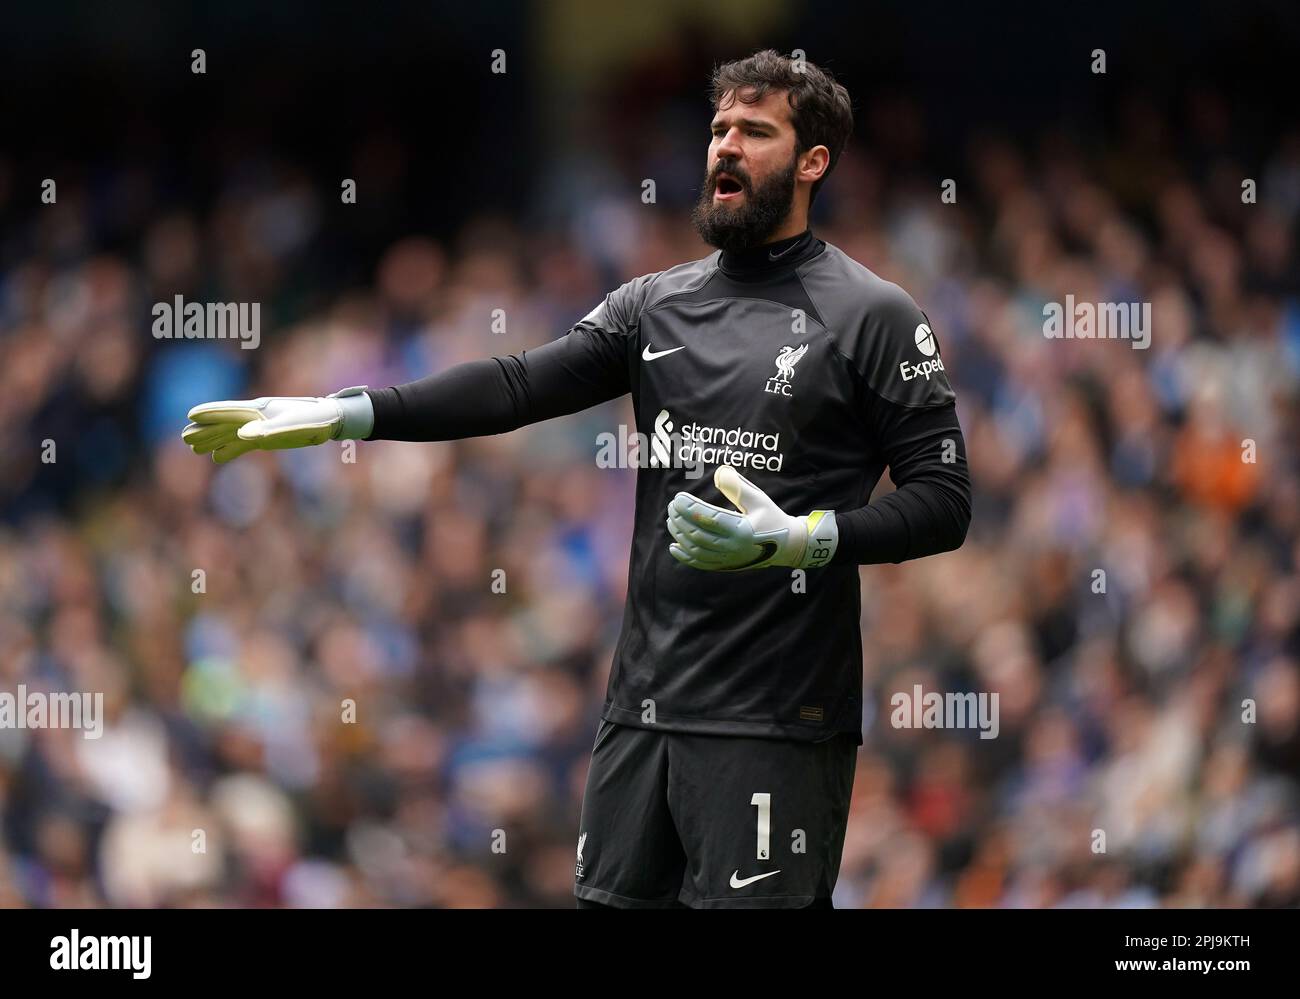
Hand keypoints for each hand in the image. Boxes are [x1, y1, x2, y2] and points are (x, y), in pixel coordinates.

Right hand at [181, 386, 371, 462]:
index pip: (229, 411)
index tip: (190, 415)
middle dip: (204, 430)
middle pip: (224, 423)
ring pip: (231, 433)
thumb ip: (268, 431)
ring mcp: (261, 426)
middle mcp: (256, 416)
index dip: (210, 413)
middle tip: (183, 437)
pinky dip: (230, 449)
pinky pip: (243, 444)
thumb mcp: (293, 427)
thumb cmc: (313, 420)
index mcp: (260, 409)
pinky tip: (218, 457)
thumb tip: (242, 435)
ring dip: (213, 439)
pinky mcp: (269, 436)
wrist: (330, 420)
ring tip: (193, 448)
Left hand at [666, 465, 838, 570]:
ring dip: (680, 535)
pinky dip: (685, 557)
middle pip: (698, 535)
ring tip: (671, 520)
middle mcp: (734, 547)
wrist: (787, 546)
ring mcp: (729, 559)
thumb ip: (738, 486)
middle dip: (681, 519)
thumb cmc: (771, 518)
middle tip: (672, 506)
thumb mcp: (758, 499)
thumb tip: (718, 472)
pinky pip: (701, 564)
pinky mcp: (726, 566)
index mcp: (742, 529)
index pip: (709, 518)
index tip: (678, 497)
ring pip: (696, 550)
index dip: (690, 508)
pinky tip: (674, 546)